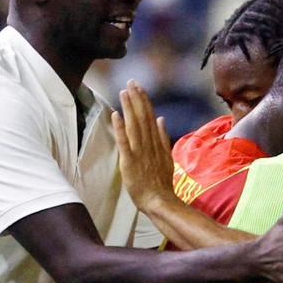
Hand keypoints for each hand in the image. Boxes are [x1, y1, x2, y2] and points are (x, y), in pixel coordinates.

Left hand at [114, 80, 177, 212]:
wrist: (160, 200)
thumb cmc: (161, 182)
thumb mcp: (166, 156)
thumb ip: (162, 137)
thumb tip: (161, 118)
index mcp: (156, 143)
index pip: (149, 117)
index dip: (144, 101)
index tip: (139, 87)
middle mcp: (148, 144)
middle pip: (142, 117)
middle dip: (136, 98)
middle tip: (130, 82)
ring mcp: (139, 152)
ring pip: (134, 126)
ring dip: (129, 108)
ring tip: (124, 92)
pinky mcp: (130, 162)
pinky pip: (124, 143)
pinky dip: (120, 128)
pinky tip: (116, 115)